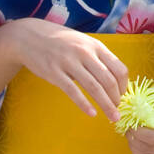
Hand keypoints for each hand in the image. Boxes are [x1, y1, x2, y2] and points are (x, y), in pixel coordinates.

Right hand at [3, 18, 128, 120]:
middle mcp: (85, 53)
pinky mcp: (54, 72)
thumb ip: (98, 58)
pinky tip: (92, 113)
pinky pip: (73, 91)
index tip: (123, 96)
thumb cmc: (61, 42)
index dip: (124, 85)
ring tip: (112, 116)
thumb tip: (115, 80)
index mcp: (96, 46)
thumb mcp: (83, 43)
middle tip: (118, 110)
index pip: (119, 68)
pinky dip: (84, 104)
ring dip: (106, 104)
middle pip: (108, 80)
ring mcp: (69, 62)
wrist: (29, 36)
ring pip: (94, 87)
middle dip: (117, 98)